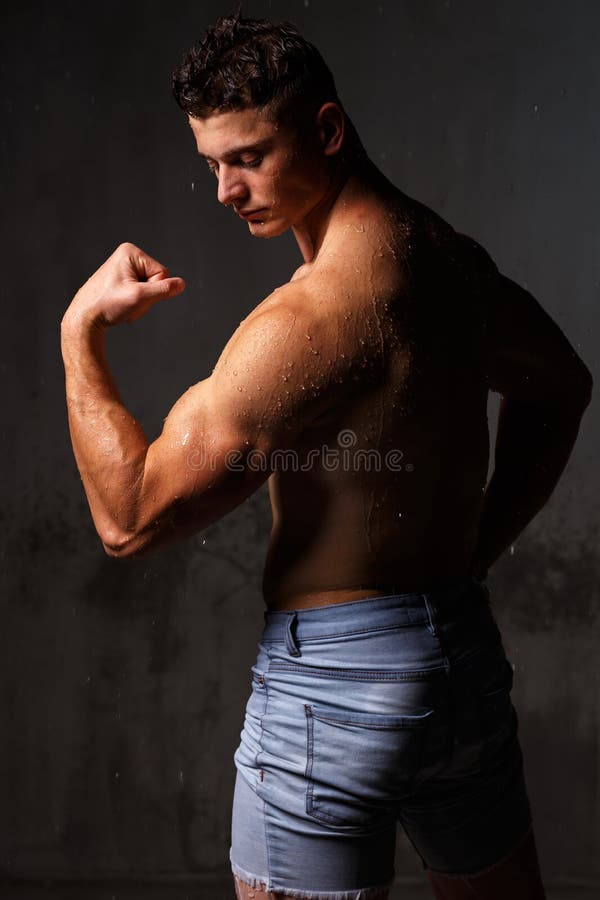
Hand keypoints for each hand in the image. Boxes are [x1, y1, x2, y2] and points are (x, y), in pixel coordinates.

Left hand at [62, 242, 185, 329]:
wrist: (84, 318)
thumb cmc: (107, 305)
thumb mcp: (140, 297)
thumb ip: (163, 290)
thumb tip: (181, 284)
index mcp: (130, 252)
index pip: (162, 273)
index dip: (153, 290)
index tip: (132, 295)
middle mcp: (127, 255)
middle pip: (156, 280)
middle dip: (146, 296)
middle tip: (127, 302)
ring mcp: (123, 267)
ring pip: (149, 288)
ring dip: (140, 302)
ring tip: (122, 305)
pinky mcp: (120, 279)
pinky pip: (139, 292)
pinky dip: (134, 302)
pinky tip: (119, 305)